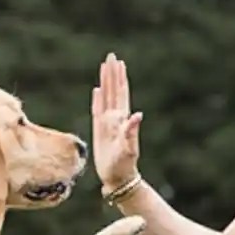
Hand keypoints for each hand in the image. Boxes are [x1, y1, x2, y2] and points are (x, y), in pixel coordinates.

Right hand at [91, 52, 142, 190]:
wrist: (117, 177)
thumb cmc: (124, 164)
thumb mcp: (129, 148)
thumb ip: (131, 131)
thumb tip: (137, 115)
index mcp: (122, 119)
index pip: (121, 93)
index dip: (119, 77)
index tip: (119, 62)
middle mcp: (115, 118)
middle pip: (113, 90)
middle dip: (112, 73)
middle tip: (111, 56)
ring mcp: (107, 123)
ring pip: (106, 97)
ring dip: (106, 82)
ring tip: (104, 67)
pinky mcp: (99, 130)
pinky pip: (97, 110)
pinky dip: (97, 99)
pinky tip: (97, 91)